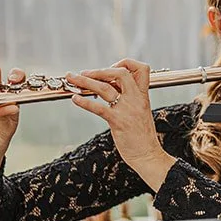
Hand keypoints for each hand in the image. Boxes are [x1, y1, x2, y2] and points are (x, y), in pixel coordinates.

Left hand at [68, 59, 172, 189]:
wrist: (148, 155)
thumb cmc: (142, 137)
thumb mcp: (140, 112)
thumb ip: (130, 99)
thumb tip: (112, 88)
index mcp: (143, 95)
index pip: (140, 68)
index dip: (124, 64)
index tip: (110, 70)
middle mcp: (136, 99)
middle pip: (120, 73)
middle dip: (99, 70)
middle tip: (84, 72)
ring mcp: (127, 110)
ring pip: (104, 88)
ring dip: (84, 81)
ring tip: (71, 78)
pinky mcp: (119, 122)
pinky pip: (99, 108)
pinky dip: (84, 102)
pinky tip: (75, 99)